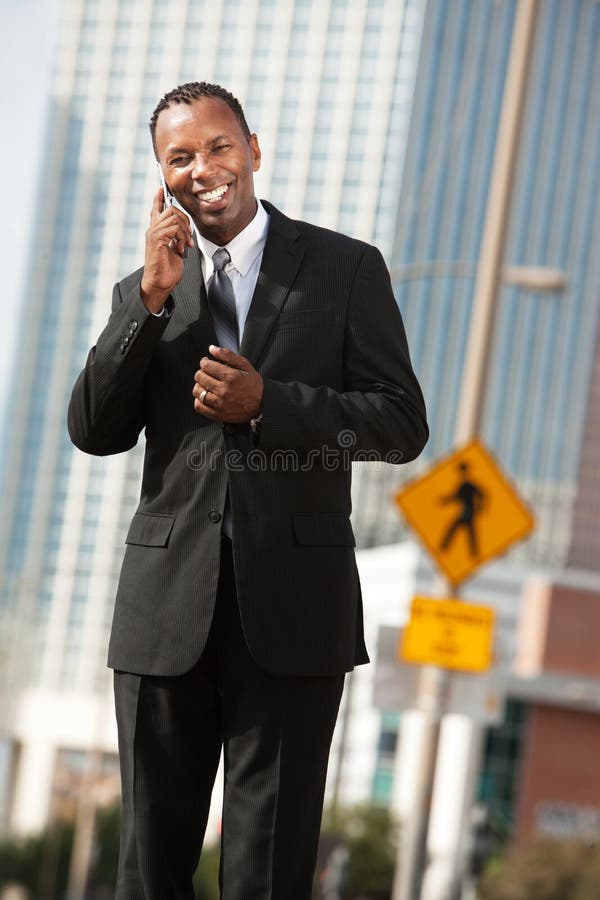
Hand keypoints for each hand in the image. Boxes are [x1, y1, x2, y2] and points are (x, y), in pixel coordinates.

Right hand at [140, 188, 194, 312]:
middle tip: (188, 239)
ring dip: (185, 232)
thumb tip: (184, 231)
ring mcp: (153, 234)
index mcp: (156, 232)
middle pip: (171, 210)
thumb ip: (176, 237)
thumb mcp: (175, 250)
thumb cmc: (167, 270)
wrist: (160, 284)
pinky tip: (180, 249)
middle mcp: (152, 230)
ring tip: (185, 246)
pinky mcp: (156, 240)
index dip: (158, 198)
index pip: (156, 210)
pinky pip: (174, 228)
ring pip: (174, 218)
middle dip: (185, 222)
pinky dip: (182, 238)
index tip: (160, 188)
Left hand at [192, 345, 262, 423]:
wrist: (262, 405)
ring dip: (199, 385)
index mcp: (231, 377)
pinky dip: (199, 400)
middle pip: (199, 377)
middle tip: (207, 373)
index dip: (204, 362)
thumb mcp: (245, 366)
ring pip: (197, 391)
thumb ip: (228, 355)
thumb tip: (212, 349)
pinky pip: (199, 406)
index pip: (206, 366)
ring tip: (206, 384)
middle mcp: (224, 391)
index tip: (207, 362)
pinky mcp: (218, 414)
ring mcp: (220, 404)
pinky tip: (206, 395)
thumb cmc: (254, 385)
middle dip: (202, 372)